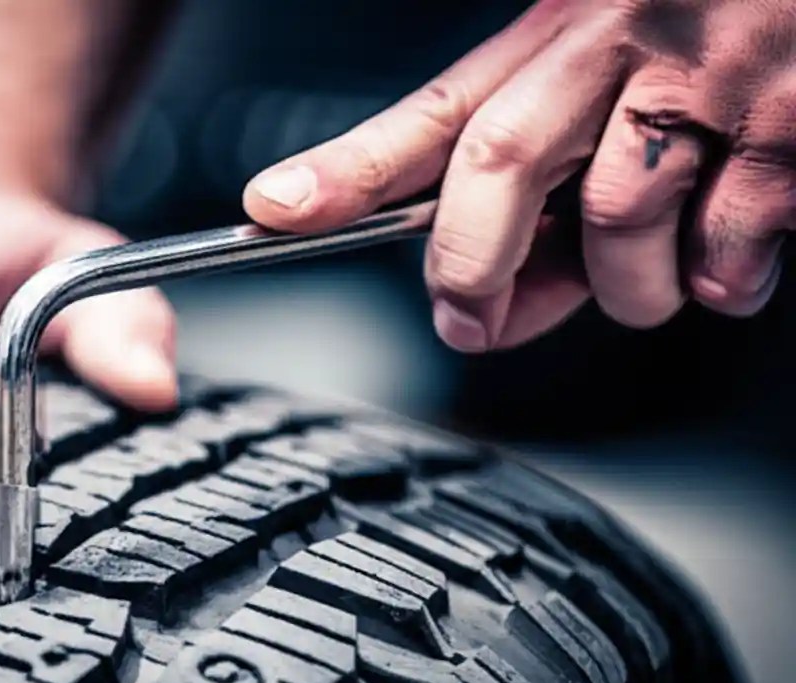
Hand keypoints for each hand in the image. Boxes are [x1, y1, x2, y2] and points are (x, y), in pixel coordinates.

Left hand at [245, 0, 791, 350]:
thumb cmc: (713, 28)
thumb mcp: (607, 77)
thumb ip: (545, 186)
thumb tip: (496, 305)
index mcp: (560, 28)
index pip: (432, 112)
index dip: (346, 169)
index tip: (275, 210)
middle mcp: (619, 42)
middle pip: (498, 166)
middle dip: (470, 264)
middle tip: (469, 317)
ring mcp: (704, 80)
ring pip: (617, 223)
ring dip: (624, 289)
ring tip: (651, 279)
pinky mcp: (789, 124)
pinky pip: (726, 243)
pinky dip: (719, 280)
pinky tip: (726, 259)